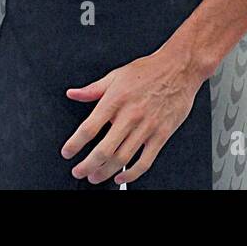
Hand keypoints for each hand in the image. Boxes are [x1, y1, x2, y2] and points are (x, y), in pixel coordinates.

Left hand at [61, 47, 204, 185]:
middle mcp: (130, 115)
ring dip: (105, 172)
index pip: (89, 128)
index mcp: (115, 100)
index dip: (74, 144)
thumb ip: (93, 89)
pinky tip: (122, 176)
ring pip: (122, 159)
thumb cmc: (148, 71)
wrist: (179, 68)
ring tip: (95, 177)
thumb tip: (73, 94)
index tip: (67, 152)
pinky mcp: (161, 135)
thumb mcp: (116, 75)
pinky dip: (132, 174)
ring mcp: (146, 127)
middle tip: (79, 172)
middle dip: (87, 166)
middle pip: (104, 150)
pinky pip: (145, 161)